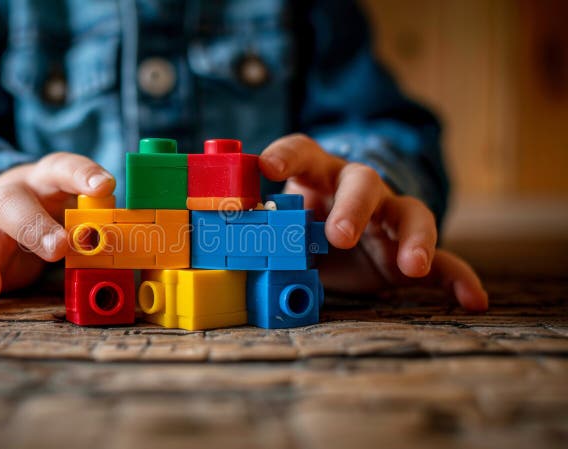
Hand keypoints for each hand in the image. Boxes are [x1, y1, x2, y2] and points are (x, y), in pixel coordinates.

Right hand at [0, 153, 115, 323]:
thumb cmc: (48, 208)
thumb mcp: (72, 206)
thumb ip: (95, 224)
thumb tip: (136, 249)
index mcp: (43, 181)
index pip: (63, 168)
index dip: (83, 174)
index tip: (104, 186)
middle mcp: (9, 199)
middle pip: (19, 208)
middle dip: (38, 227)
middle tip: (60, 247)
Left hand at [259, 134, 487, 310]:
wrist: (338, 236)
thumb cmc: (301, 226)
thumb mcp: (277, 229)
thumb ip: (256, 236)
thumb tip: (220, 259)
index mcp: (315, 176)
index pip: (302, 153)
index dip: (285, 156)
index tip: (265, 168)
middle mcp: (356, 188)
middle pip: (363, 183)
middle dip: (352, 207)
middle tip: (340, 235)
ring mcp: (388, 216)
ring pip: (410, 213)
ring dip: (413, 238)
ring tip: (412, 266)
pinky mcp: (409, 247)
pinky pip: (444, 259)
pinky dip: (459, 278)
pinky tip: (473, 300)